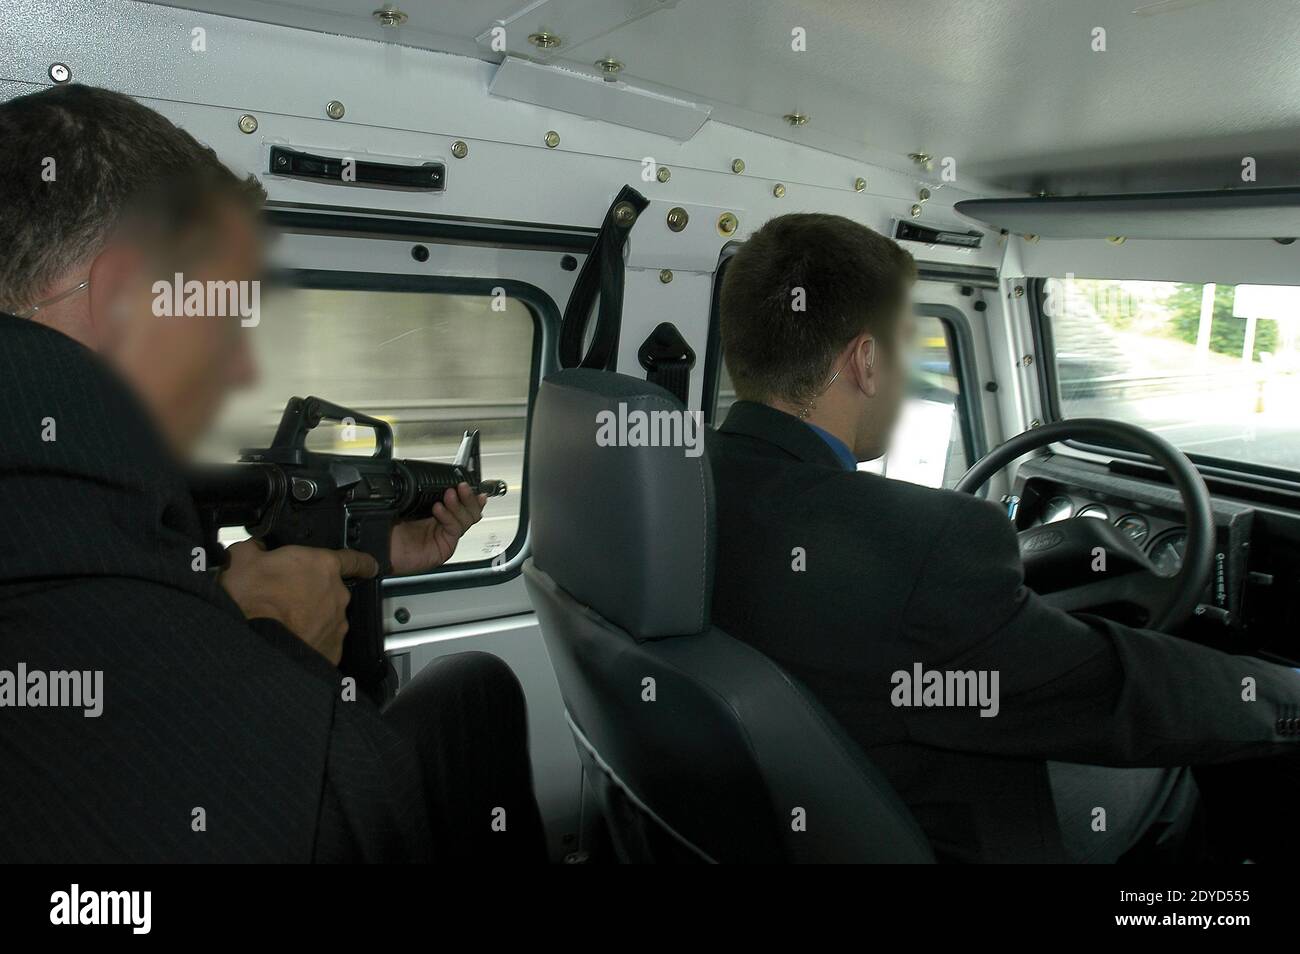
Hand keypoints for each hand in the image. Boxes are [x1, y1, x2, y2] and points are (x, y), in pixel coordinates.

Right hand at [220, 540, 378, 664]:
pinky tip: (290, 641)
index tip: (368, 566)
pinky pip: (324, 642)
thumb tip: (256, 549)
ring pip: (328, 618)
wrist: (251, 644)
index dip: (361, 562)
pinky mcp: (332, 650)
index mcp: (323, 566)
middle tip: (286, 599)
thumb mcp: (243, 558)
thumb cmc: (249, 600)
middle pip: (332, 591)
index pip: (354, 559)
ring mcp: (337, 624)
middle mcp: (337, 594)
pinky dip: (311, 642)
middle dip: (313, 594)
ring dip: (311, 619)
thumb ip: (257, 548)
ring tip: (284, 623)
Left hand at [389, 482, 487, 575]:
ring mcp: (445, 536)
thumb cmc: (389, 530)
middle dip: (468, 497)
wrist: (380, 548)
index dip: (467, 494)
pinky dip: (450, 517)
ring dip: (460, 505)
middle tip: (461, 486)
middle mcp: (444, 525)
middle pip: (469, 511)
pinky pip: (455, 530)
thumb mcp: (407, 505)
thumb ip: (423, 494)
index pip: (460, 503)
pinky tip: (439, 509)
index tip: (467, 483)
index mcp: (437, 513)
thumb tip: (436, 477)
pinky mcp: (445, 547)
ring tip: (449, 495)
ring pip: (466, 520)